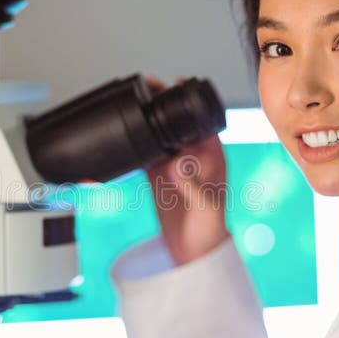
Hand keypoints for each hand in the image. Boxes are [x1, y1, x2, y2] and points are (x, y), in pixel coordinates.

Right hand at [144, 77, 229, 265]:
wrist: (193, 252)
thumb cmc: (210, 231)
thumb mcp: (206, 206)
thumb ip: (194, 185)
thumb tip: (179, 164)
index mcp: (213, 157)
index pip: (204, 121)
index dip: (192, 101)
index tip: (179, 84)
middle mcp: (194, 157)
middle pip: (178, 121)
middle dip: (164, 104)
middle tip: (147, 88)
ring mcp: (174, 165)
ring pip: (161, 133)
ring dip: (148, 119)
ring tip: (134, 102)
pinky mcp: (158, 176)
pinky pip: (146, 152)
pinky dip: (136, 142)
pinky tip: (125, 134)